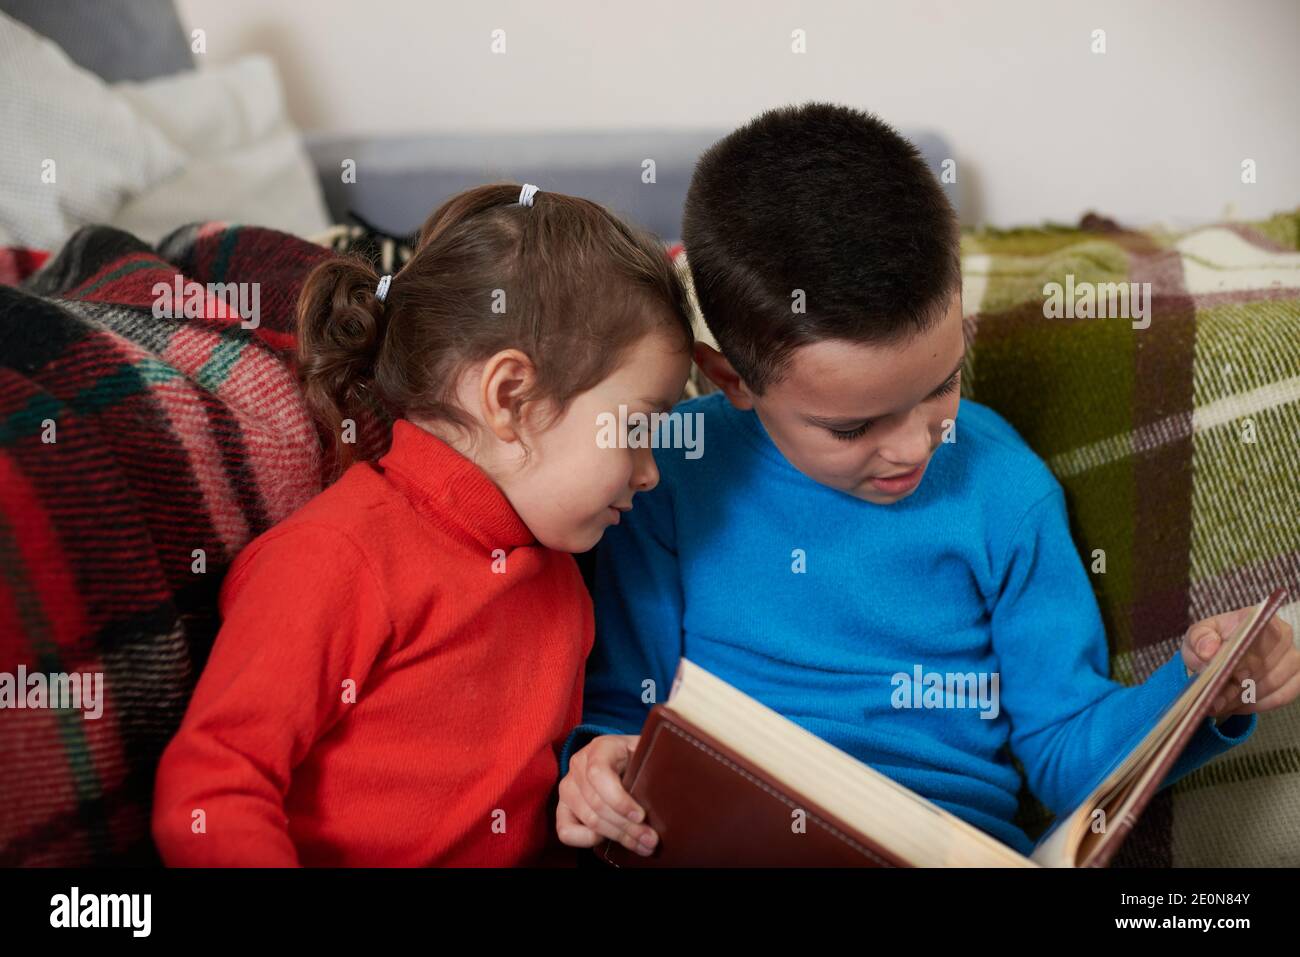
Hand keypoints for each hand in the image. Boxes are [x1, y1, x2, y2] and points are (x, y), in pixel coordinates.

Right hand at [556, 734, 658, 855]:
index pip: (599, 774)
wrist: (624, 761)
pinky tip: (609, 840)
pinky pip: (566, 830)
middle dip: (626, 826)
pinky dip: (587, 840)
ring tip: (642, 844)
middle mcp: (579, 764)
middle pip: (597, 803)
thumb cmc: (638, 759)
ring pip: (589, 819)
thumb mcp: (647, 753)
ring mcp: (568, 786)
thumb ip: (655, 761)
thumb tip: (673, 779)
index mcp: (600, 747)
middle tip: (650, 839)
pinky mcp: (563, 808)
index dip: (619, 799)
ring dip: (617, 836)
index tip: (641, 816)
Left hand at [1181, 606, 1299, 719]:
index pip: (1260, 636)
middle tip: (1215, 699)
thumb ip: (1199, 639)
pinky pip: (1281, 696)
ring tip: (1221, 704)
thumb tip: (1209, 651)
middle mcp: (1282, 635)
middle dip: (1237, 686)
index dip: (1246, 658)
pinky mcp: (1297, 678)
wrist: (1219, 656)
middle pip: (1264, 665)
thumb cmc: (1209, 643)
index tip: (1231, 675)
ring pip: (1272, 684)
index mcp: (1256, 617)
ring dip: (1245, 698)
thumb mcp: (1196, 636)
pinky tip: (1238, 705)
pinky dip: (1258, 704)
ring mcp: (1292, 657)